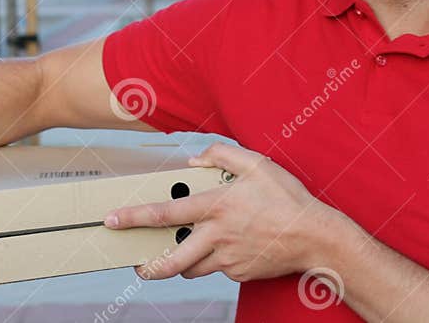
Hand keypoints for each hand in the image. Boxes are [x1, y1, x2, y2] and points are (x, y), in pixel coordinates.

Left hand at [104, 142, 336, 281]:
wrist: (315, 236)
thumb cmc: (287, 197)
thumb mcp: (257, 163)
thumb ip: (221, 154)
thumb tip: (193, 162)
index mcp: (216, 207)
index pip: (166, 213)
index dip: (135, 217)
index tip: (113, 220)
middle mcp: (217, 236)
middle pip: (171, 259)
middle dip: (149, 265)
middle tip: (138, 263)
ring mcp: (228, 260)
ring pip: (192, 268)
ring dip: (183, 263)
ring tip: (184, 252)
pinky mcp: (239, 274)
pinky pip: (219, 270)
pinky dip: (217, 261)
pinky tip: (233, 247)